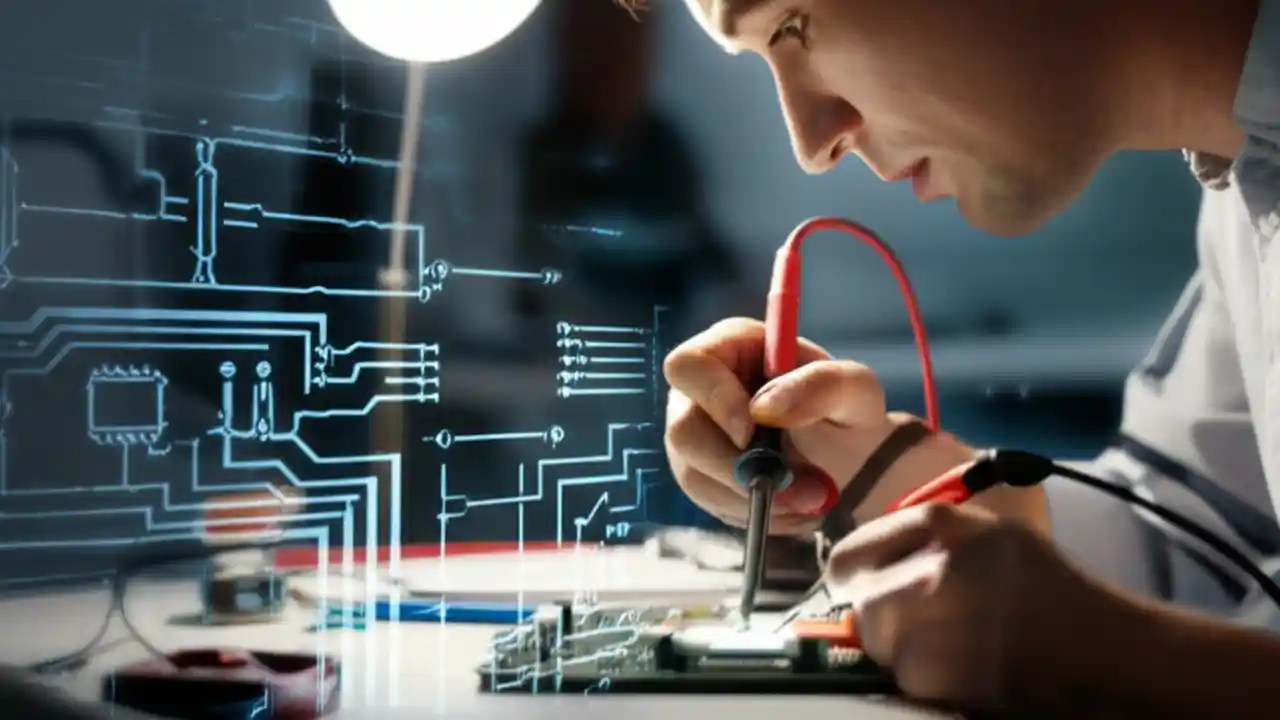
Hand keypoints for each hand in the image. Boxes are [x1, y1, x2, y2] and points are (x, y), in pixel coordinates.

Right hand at [662, 317, 972, 534]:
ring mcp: (695, 434)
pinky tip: (786, 503)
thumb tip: (764, 407)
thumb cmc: (849, 415)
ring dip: (750, 493)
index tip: (752, 431)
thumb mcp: (856, 390)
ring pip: (693, 472)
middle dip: (736, 466)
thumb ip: (820, 385)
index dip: (714, 399)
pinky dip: (750, 509)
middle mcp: (700, 389)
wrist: (851, 465)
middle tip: (788, 483)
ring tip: (804, 497)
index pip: (689, 366)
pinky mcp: (700, 474)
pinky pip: (708, 500)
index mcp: (731, 347)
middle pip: (683, 429)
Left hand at [825, 502, 1118, 711]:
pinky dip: (929, 681)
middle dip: (883, 619)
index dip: (854, 578)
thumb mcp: (986, 535)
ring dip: (905, 653)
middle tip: (921, 627)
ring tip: (951, 647)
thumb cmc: (1045, 587)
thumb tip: (856, 568)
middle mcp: (932, 568)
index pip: (850, 555)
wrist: (1105, 646)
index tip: (863, 590)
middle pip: (862, 604)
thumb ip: (920, 540)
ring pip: (882, 646)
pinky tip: (965, 669)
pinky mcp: (944, 675)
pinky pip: (908, 679)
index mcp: (939, 525)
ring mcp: (937, 623)